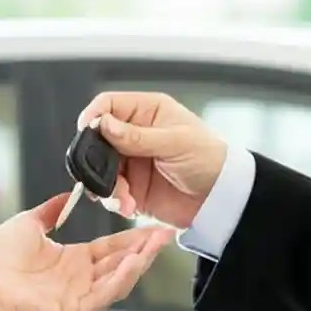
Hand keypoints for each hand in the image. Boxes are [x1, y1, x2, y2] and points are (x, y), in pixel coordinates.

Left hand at [0, 193, 174, 310]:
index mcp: (69, 261)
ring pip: (117, 280)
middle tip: (166, 234)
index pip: (108, 250)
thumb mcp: (28, 223)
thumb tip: (66, 196)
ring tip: (156, 244)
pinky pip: (104, 295)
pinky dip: (122, 278)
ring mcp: (77, 298)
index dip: (131, 239)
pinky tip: (136, 261)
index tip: (152, 227)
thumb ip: (51, 211)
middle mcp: (77, 280)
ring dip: (139, 262)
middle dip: (144, 249)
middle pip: (119, 264)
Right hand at [76, 91, 227, 228]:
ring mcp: (131, 162)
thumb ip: (137, 136)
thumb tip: (104, 124)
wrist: (222, 198)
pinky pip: (110, 192)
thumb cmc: (210, 159)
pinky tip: (129, 205)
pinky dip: (115, 200)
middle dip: (95, 159)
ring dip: (105, 184)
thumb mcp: (176, 142)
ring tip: (123, 197)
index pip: (108, 105)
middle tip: (102, 174)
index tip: (87, 131)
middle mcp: (135, 134)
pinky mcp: (132, 187)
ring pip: (99, 168)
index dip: (94, 116)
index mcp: (147, 112)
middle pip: (97, 139)